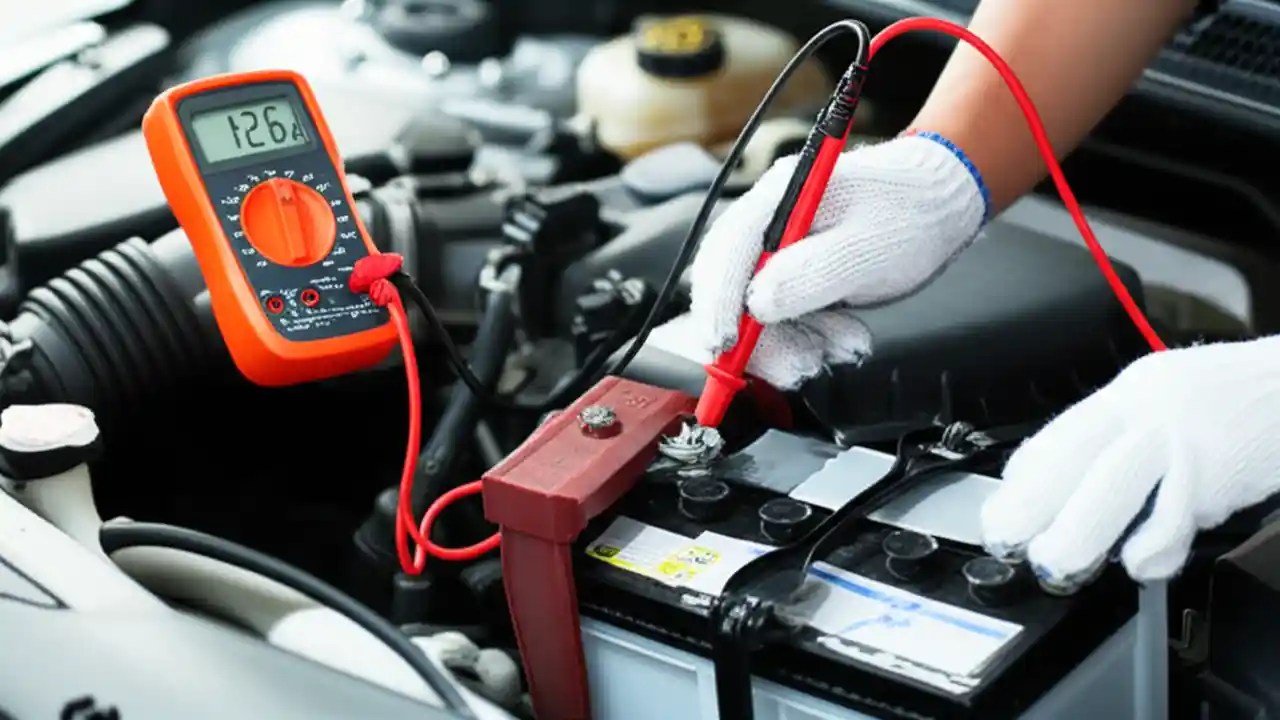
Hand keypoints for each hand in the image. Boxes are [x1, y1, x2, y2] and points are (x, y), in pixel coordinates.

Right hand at [650, 132, 988, 388]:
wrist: (939, 205)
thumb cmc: (911, 212)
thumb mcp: (867, 247)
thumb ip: (810, 274)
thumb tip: (757, 304)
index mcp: (778, 200)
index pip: (724, 255)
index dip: (716, 305)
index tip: (725, 347)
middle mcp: (769, 225)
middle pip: (730, 289)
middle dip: (758, 339)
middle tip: (797, 368)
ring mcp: (779, 252)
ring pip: (757, 314)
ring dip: (794, 343)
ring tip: (844, 346)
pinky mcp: (794, 276)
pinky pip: (784, 320)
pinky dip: (811, 339)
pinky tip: (844, 340)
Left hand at [981, 337, 1279, 591]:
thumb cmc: (1234, 404)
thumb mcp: (1164, 402)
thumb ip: (1118, 442)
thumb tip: (1066, 489)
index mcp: (1128, 393)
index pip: (1059, 436)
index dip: (1023, 480)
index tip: (1002, 511)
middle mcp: (1149, 409)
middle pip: (1073, 456)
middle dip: (1029, 504)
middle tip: (1004, 540)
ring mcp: (1184, 440)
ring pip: (1114, 484)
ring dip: (1078, 531)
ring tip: (1055, 561)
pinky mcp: (1219, 473)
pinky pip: (1176, 516)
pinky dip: (1152, 546)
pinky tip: (1137, 563)